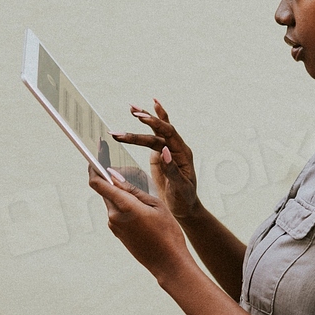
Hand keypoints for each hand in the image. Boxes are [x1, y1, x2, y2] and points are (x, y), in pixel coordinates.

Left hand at [88, 165, 191, 281]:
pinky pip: (117, 211)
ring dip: (120, 190)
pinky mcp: (118, 232)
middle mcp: (113, 216)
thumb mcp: (156, 205)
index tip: (95, 152)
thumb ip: (134, 190)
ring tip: (140, 186)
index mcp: (124, 207)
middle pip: (104, 189)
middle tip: (127, 168)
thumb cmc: (167, 232)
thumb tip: (114, 176)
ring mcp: (114, 226)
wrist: (168, 263)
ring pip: (111, 200)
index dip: (94, 165)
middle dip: (111, 176)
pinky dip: (124, 202)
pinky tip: (141, 204)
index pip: (98, 182)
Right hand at [110, 100, 199, 220]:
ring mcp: (168, 149)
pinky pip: (155, 135)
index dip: (157, 124)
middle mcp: (176, 148)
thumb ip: (172, 169)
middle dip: (145, 122)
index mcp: (183, 154)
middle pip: (159, 131)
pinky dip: (151, 121)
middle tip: (131, 112)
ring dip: (142, 122)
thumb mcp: (179, 186)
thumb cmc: (184, 198)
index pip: (169, 134)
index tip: (142, 117)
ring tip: (130, 108)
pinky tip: (146, 110)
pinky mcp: (160, 153)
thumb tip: (164, 151)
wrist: (184, 206)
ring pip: (154, 132)